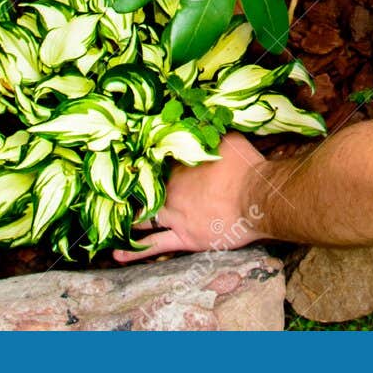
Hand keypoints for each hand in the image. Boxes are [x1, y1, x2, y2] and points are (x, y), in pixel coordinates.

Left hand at [111, 133, 268, 261]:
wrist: (258, 198)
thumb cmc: (246, 167)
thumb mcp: (229, 139)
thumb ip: (211, 132)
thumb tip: (203, 119)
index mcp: (179, 167)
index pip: (157, 164)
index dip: (150, 164)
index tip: (142, 163)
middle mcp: (171, 191)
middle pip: (145, 190)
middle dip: (134, 190)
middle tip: (119, 192)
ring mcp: (175, 216)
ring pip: (144, 217)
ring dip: (130, 218)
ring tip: (114, 220)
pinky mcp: (184, 238)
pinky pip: (154, 245)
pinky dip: (136, 250)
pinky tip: (117, 253)